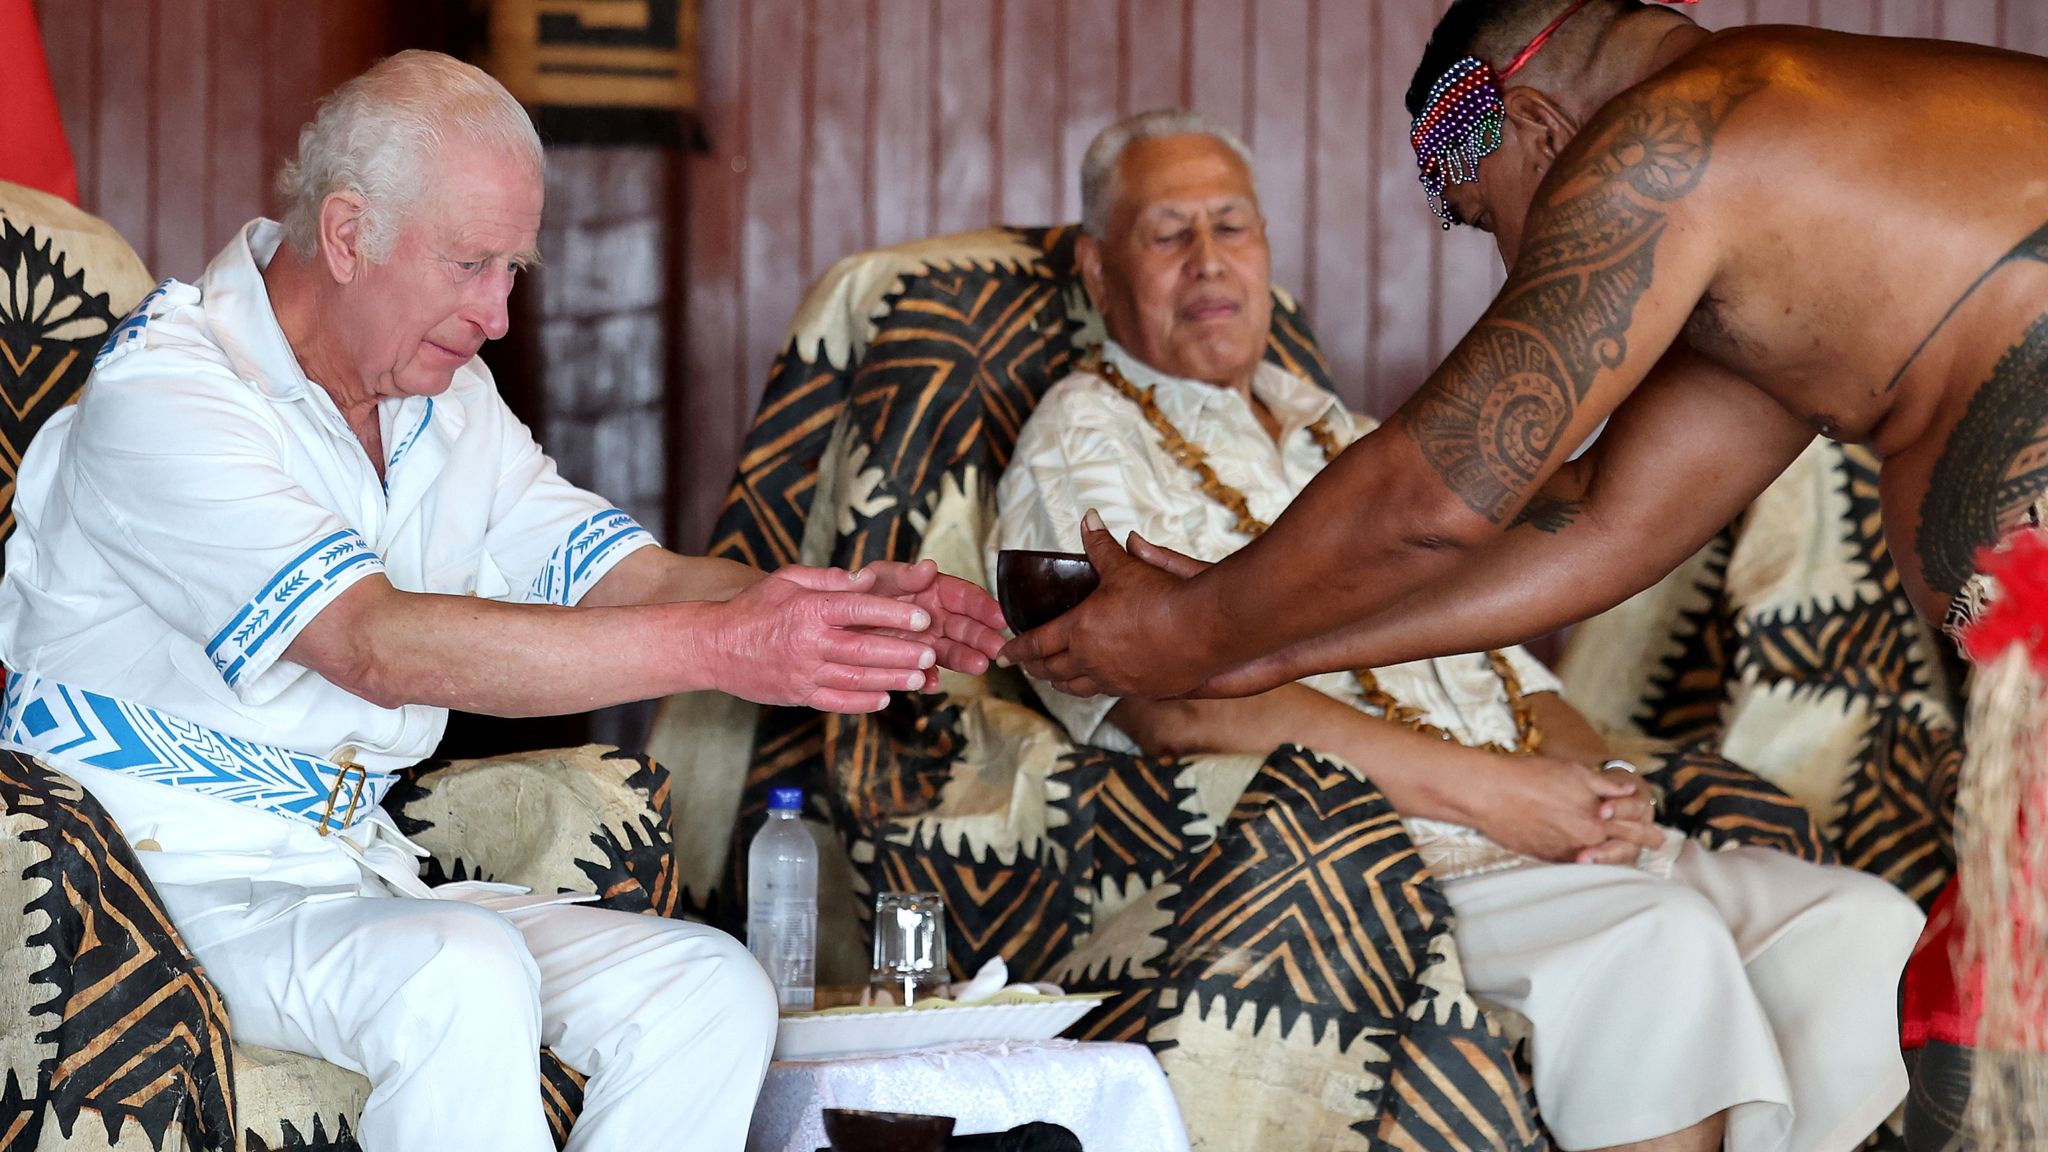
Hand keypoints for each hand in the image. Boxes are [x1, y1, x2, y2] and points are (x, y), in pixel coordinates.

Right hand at [705, 568, 938, 711]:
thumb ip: (828, 579)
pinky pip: (835, 701)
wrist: (713, 647)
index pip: (860, 609)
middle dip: (902, 652)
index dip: (894, 613)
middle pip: (864, 649)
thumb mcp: (787, 579)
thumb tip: (865, 579)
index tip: (922, 616)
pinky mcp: (798, 695)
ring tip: (919, 678)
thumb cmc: (753, 608)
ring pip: (855, 678)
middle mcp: (809, 642)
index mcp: (809, 609)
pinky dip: (862, 702)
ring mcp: (803, 672)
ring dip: (891, 680)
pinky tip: (884, 698)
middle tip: (930, 653)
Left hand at [846, 559, 1008, 686]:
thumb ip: (904, 574)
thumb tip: (928, 567)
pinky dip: (927, 678)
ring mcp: (926, 642)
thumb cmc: (861, 590)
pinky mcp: (912, 662)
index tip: (999, 617)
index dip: (984, 606)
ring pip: (952, 651)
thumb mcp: (880, 577)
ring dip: (966, 659)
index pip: (965, 597)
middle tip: (997, 647)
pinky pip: (924, 672)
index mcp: (934, 590)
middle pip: (966, 627)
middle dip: (983, 637)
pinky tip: (930, 683)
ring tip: (978, 666)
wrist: (837, 620)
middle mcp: (936, 617)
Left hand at [999, 511, 1206, 697]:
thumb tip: (1088, 518)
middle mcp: (1092, 661)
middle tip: (1026, 667)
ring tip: (1055, 680)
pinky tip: (1098, 684)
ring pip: (1078, 688)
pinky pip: (1109, 693)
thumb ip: (1101, 546)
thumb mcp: (1125, 567)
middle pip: (1053, 671)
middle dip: (1036, 669)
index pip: (1037, 643)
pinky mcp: (1141, 691)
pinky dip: (1095, 688)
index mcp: (1080, 631)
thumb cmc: (1161, 596)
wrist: (1203, 628)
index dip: (1017, 649)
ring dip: (1062, 683)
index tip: (1003, 654)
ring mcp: (1117, 680)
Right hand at [1466, 754, 1647, 863]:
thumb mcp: (1575, 772)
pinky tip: (1590, 863)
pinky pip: (1573, 865)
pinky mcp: (1546, 857)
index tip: (1659, 837)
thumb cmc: (1532, 776)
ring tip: (1622, 861)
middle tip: (1650, 851)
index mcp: (1597, 817)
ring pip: (1598, 862)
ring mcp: (1565, 851)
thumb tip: (1629, 789)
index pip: (1633, 829)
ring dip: (1612, 860)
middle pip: (1621, 850)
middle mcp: (1585, 839)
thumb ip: (1605, 786)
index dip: (1648, 833)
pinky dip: (1586, 864)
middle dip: (1637, 850)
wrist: (1492, 793)